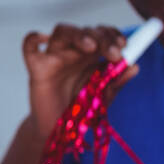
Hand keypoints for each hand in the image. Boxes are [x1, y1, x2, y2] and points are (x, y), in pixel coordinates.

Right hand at [22, 24, 138, 135]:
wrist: (60, 132)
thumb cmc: (80, 111)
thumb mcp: (104, 96)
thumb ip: (117, 81)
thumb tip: (134, 67)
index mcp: (91, 56)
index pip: (102, 33)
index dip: (113, 35)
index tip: (125, 45)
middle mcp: (73, 53)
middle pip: (85, 30)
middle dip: (102, 37)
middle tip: (114, 54)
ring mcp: (54, 58)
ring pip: (62, 31)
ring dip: (78, 34)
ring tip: (91, 47)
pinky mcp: (37, 69)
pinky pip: (29, 48)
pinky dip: (33, 38)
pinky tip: (43, 37)